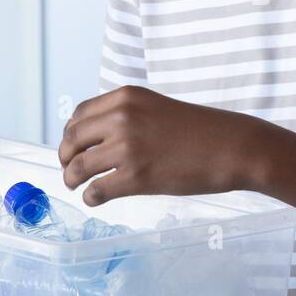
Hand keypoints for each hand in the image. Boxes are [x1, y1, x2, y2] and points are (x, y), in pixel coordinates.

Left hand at [58, 86, 265, 205]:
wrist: (229, 147)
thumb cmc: (198, 130)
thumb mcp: (155, 107)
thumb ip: (125, 115)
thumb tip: (93, 137)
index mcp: (126, 97)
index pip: (79, 114)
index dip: (70, 133)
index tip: (72, 145)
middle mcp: (122, 118)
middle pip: (72, 139)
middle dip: (65, 156)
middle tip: (69, 169)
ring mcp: (128, 148)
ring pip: (78, 166)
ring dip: (72, 178)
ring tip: (77, 185)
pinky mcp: (136, 177)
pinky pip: (97, 190)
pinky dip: (91, 196)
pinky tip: (95, 198)